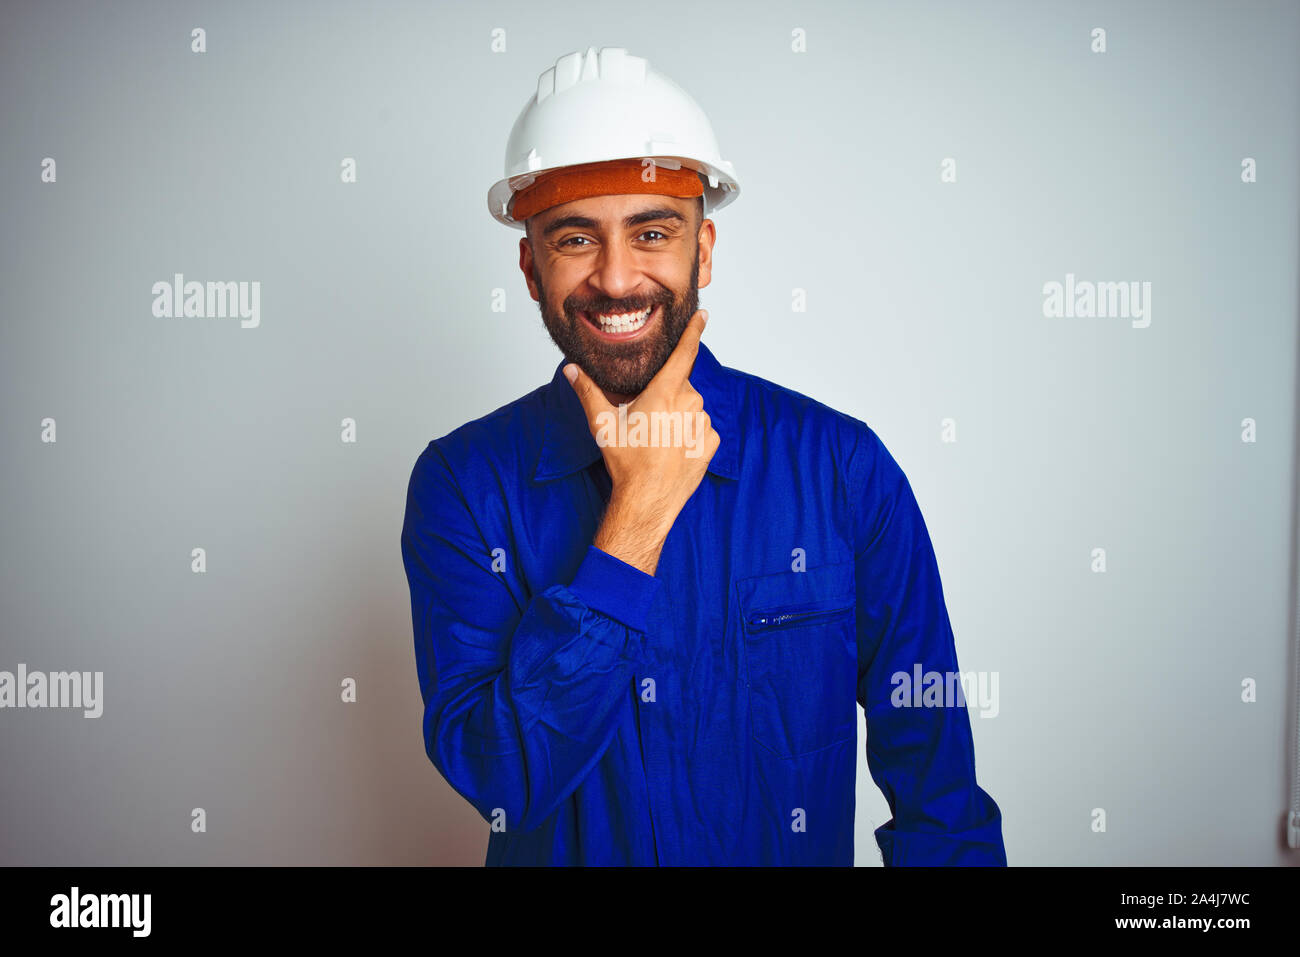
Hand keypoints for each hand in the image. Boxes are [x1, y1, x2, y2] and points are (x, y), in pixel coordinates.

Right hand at [564, 310, 719, 573]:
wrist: (648, 501)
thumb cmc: (626, 463)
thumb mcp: (603, 424)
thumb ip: (587, 391)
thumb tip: (571, 369)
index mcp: (664, 393)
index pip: (684, 353)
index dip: (694, 331)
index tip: (704, 316)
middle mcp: (689, 404)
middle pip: (680, 386)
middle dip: (665, 395)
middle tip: (646, 417)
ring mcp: (702, 424)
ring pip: (691, 407)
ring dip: (677, 415)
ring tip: (658, 438)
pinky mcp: (711, 443)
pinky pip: (701, 428)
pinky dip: (688, 433)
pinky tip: (672, 448)